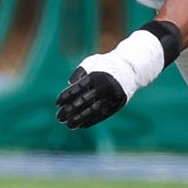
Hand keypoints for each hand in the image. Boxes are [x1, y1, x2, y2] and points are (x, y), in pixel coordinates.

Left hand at [54, 29, 168, 128]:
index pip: (77, 88)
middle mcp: (103, 87)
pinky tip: (81, 125)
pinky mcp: (117, 104)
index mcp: (95, 75)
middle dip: (69, 110)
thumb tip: (69, 83)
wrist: (131, 68)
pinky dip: (91, 121)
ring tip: (69, 125)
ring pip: (92, 111)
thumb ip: (80, 72)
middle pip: (83, 101)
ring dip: (79, 119)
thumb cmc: (107, 65)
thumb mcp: (93, 62)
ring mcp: (111, 97)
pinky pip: (102, 115)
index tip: (57, 104)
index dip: (66, 96)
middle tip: (59, 118)